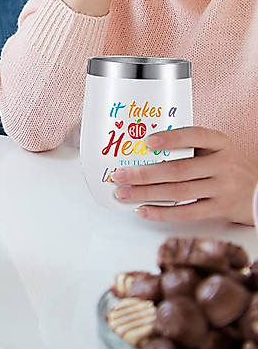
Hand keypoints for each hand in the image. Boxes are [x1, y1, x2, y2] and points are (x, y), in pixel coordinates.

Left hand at [112, 128, 257, 224]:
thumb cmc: (229, 166)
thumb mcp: (217, 148)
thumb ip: (190, 145)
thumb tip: (144, 147)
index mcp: (220, 142)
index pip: (194, 136)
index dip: (170, 139)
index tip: (147, 141)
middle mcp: (222, 164)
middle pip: (178, 169)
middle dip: (144, 173)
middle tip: (118, 175)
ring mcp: (222, 188)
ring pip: (179, 192)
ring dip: (146, 193)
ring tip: (123, 193)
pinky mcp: (220, 209)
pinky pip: (188, 212)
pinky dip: (163, 212)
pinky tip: (144, 210)